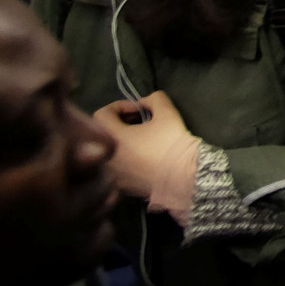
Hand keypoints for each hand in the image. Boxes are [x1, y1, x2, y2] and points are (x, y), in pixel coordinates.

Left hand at [94, 91, 200, 220]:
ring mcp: (111, 174)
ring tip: (141, 141)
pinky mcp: (120, 186)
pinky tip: (143, 159)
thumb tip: (144, 102)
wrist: (183, 178)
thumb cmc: (172, 143)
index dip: (119, 106)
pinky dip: (124, 159)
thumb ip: (153, 99)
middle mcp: (106, 157)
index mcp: (113, 137)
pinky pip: (115, 168)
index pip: (102, 114)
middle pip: (103, 133)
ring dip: (121, 142)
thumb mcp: (167, 112)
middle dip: (121, 123)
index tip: (139, 110)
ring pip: (107, 152)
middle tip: (141, 122)